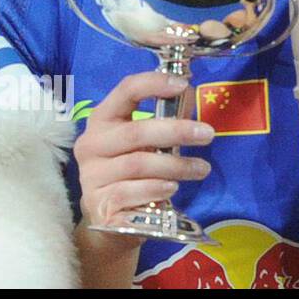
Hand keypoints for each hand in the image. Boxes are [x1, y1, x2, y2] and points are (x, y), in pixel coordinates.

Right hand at [73, 71, 214, 244]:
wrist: (111, 214)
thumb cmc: (133, 165)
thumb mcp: (149, 139)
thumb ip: (166, 117)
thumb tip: (190, 94)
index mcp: (103, 119)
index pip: (125, 91)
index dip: (153, 83)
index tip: (183, 85)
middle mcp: (91, 144)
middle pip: (136, 132)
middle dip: (177, 132)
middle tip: (208, 135)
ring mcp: (91, 175)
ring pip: (137, 164)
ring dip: (176, 165)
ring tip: (201, 169)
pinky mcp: (98, 204)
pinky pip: (130, 192)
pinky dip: (156, 189)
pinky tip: (171, 188)